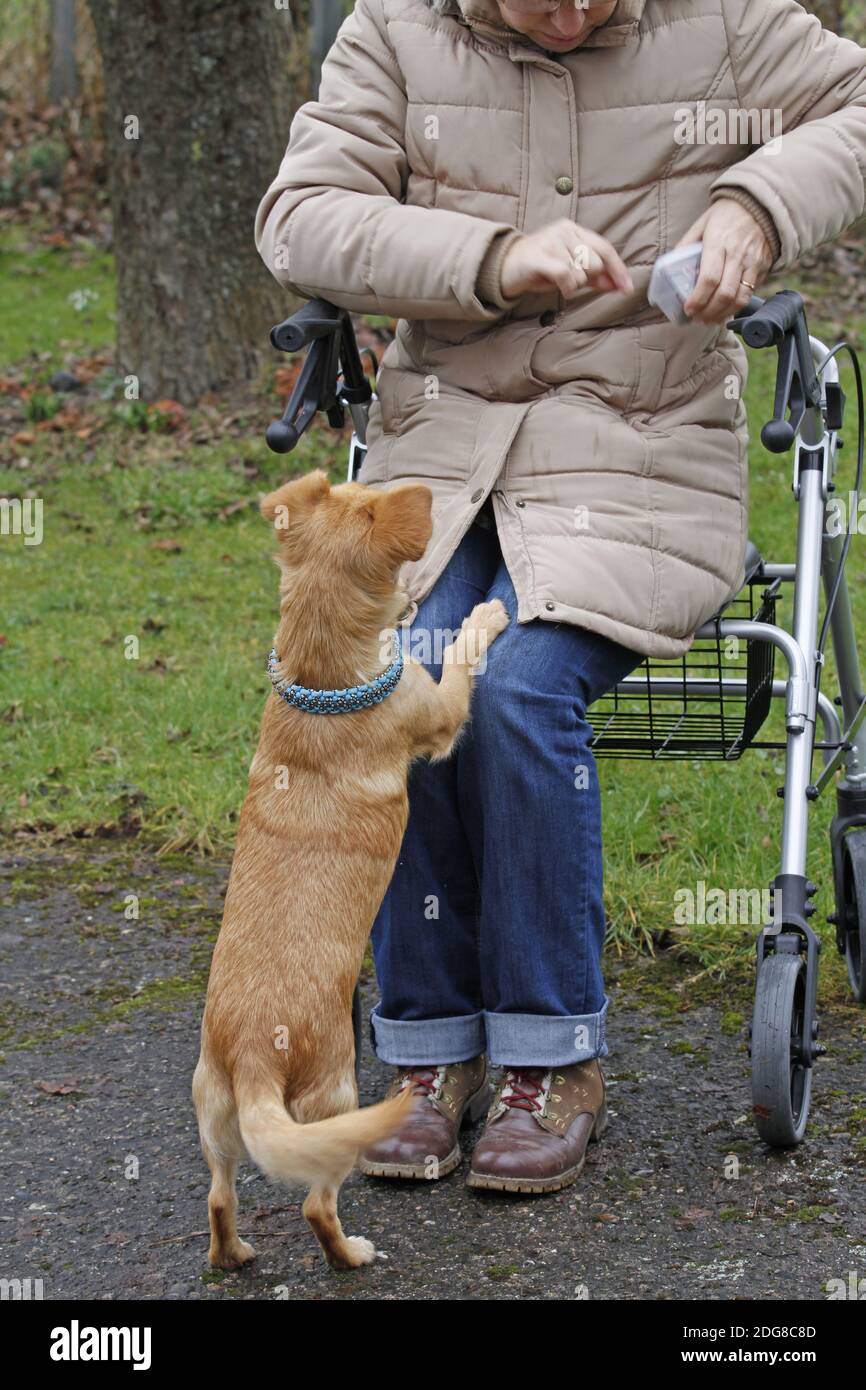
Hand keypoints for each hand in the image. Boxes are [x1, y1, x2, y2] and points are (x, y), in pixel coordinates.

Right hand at [501, 219, 632, 300]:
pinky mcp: (540, 256)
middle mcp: (564, 231)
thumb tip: (615, 284)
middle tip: (569, 281)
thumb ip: (592, 276)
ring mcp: (551, 241)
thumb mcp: (568, 270)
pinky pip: (566, 276)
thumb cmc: (537, 269)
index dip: (618, 269)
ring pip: (582, 271)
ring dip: (573, 285)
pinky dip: (567, 287)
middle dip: (588, 279)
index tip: (627, 288)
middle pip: (595, 262)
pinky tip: (558, 287)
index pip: (605, 248)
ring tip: (557, 282)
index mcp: (573, 230)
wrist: (502, 268)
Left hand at [677, 200, 772, 324]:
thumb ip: (687, 245)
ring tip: (709, 319)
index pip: (709, 278)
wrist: (759, 205)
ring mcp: (752, 262)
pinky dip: (735, 308)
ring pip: (739, 297)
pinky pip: (749, 293)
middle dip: (708, 311)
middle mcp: (737, 254)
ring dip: (722, 314)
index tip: (688, 309)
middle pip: (724, 293)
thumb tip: (671, 267)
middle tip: (696, 318)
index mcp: (718, 242)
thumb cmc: (725, 215)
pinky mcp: (762, 267)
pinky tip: (724, 311)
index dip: (698, 298)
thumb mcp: (701, 224)